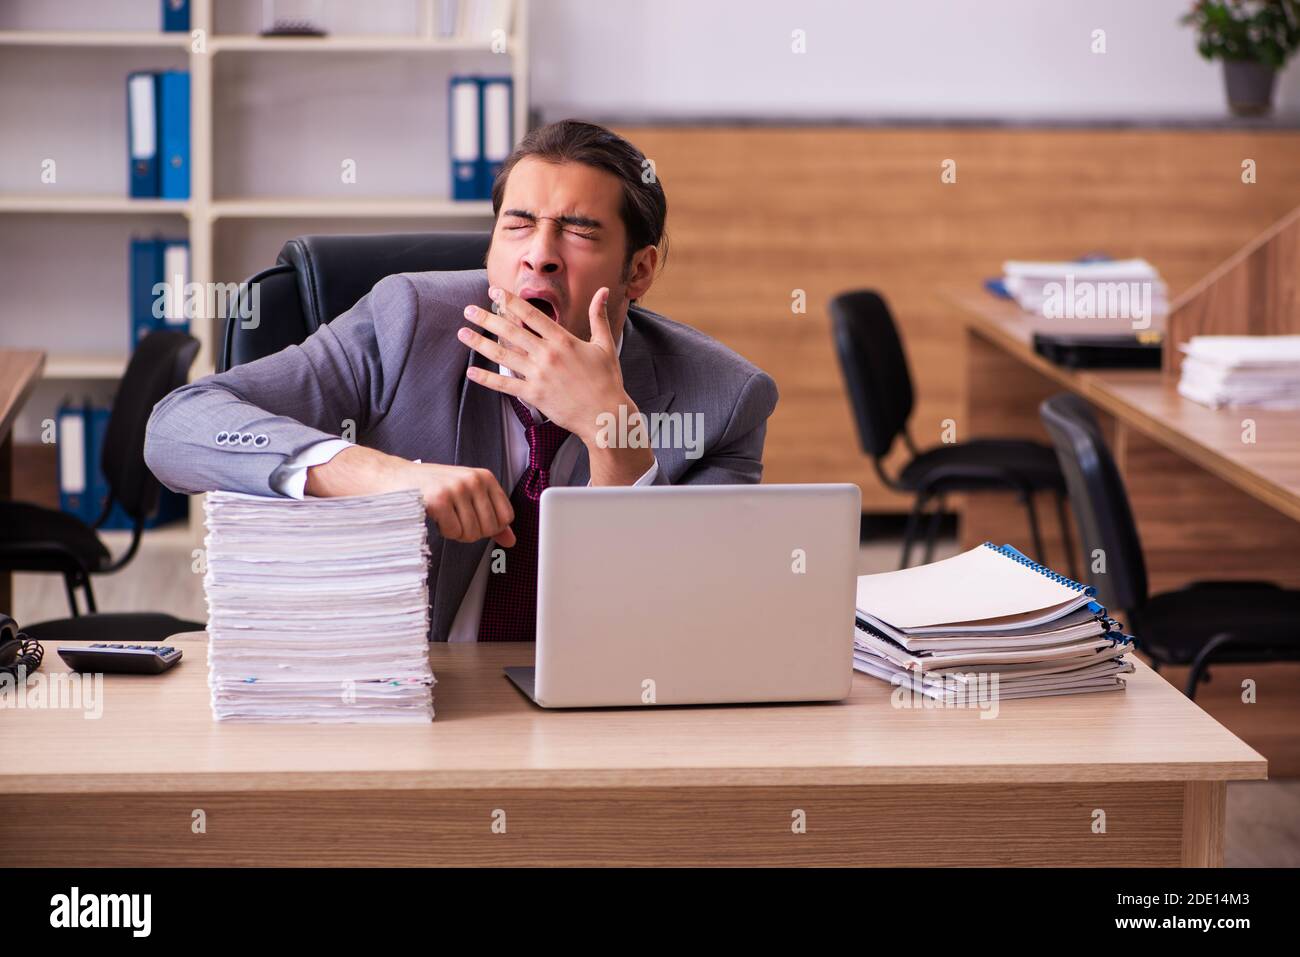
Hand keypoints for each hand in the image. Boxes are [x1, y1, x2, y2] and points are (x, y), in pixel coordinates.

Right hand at [306, 445, 515, 546]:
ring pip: (472, 533)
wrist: (391, 477)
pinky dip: (443, 531)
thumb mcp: (465, 495)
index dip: (489, 526)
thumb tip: (510, 539)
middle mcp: (473, 480)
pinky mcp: (439, 500)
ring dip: (456, 532)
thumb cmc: (428, 486)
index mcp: (484, 477)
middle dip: (472, 532)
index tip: (472, 518)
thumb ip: (490, 515)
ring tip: (443, 516)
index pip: (506, 517)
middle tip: (454, 519)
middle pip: (490, 528)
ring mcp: (456, 489)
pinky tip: (434, 516)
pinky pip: (454, 533)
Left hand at [458, 286, 628, 445]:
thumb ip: (598, 316)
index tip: (495, 292)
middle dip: (487, 318)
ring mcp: (539, 375)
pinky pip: (506, 385)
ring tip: (463, 333)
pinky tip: (472, 372)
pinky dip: (487, 379)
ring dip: (480, 343)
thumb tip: (602, 290)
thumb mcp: (605, 344)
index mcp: (563, 340)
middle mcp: (548, 355)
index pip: (532, 315)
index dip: (511, 302)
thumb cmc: (607, 380)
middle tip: (469, 309)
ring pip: (503, 355)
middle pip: (511, 332)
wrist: (606, 415)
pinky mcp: (534, 395)